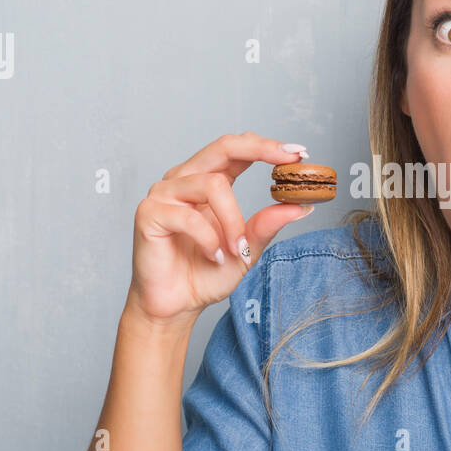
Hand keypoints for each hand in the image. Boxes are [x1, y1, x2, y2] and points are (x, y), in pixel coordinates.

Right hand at [126, 132, 313, 327]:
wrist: (176, 305)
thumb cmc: (206, 274)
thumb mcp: (248, 250)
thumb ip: (267, 226)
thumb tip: (301, 207)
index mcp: (208, 181)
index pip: (237, 149)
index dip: (267, 146)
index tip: (299, 154)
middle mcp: (185, 179)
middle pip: (223, 147)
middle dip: (260, 150)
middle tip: (289, 162)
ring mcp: (164, 193)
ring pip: (212, 185)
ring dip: (233, 221)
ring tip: (238, 250)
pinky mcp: (149, 213)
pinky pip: (188, 216)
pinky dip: (209, 239)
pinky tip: (214, 256)